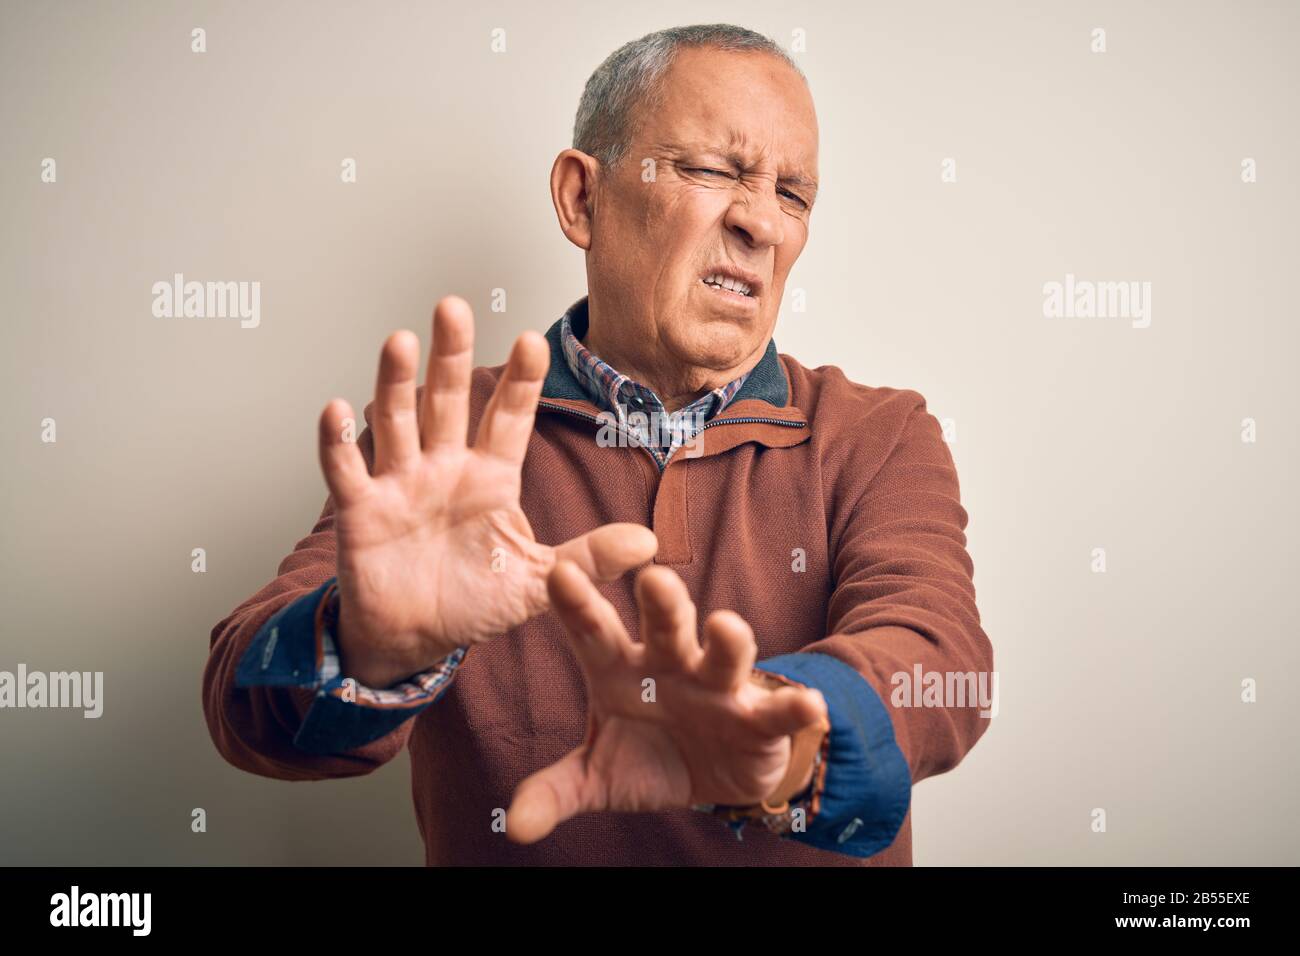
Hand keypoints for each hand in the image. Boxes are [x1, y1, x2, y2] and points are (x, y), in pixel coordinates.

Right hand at [318, 296, 656, 687]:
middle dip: (451, 355)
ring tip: (400, 341)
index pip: (508, 418)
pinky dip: (337, 442)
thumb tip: (648, 542)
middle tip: (454, 307)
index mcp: (490, 477)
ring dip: (396, 383)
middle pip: (448, 401)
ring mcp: (400, 484)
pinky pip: (347, 471)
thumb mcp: (539, 580)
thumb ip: (588, 558)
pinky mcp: (363, 512)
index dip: (519, 382)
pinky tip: (338, 408)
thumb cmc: (473, 600)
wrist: (414, 638)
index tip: (533, 340)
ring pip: (398, 422)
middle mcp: (444, 468)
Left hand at [505, 560, 828, 842]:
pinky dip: (794, 706)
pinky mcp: (760, 719)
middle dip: (662, 604)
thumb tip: (514, 826)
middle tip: (653, 578)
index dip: (575, 604)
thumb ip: (557, 791)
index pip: (592, 631)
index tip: (555, 572)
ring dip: (729, 641)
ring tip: (726, 625)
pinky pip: (778, 710)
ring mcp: (718, 688)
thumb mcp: (597, 777)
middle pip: (664, 628)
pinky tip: (808, 703)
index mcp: (620, 669)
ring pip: (725, 656)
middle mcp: (670, 665)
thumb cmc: (646, 756)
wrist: (713, 776)